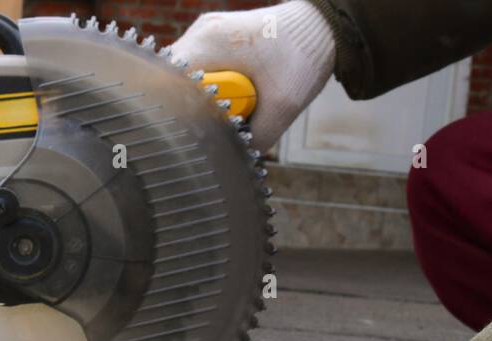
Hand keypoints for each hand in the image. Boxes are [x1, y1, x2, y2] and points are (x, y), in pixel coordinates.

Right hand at [168, 1, 335, 150]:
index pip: (168, 82)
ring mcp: (206, 35)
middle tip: (216, 124)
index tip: (193, 132)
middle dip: (191, 109)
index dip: (176, 112)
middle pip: (173, 83)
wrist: (323, 29)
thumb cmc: (303, 57)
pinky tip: (231, 98)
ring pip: (186, 79)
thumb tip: (235, 162)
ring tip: (230, 109)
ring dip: (203, 101)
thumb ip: (255, 138)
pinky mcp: (215, 41)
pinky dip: (212, 90)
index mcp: (209, 43)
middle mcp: (200, 34)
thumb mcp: (282, 107)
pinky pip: (201, 73)